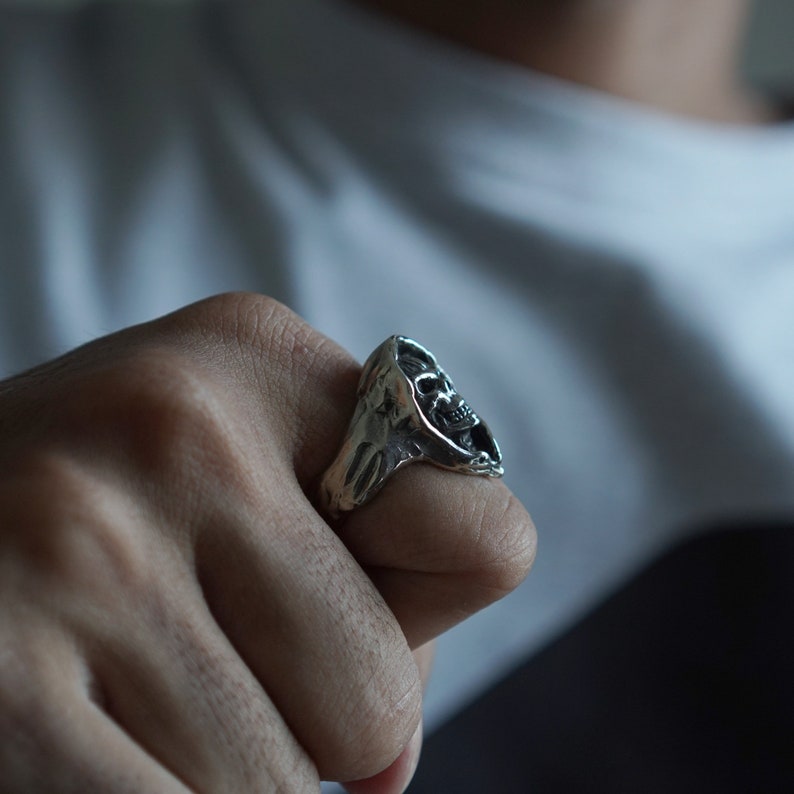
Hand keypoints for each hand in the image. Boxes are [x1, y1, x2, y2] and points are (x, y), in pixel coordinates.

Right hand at [0, 293, 534, 792]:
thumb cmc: (116, 508)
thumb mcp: (246, 468)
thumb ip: (361, 575)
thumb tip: (391, 762)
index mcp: (261, 363)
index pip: (481, 534)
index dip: (424, 598)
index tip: (346, 587)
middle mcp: (179, 428)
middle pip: (382, 689)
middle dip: (318, 706)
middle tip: (210, 639)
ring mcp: (85, 547)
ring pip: (281, 780)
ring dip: (226, 758)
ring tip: (131, 668)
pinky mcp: (1, 685)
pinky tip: (98, 730)